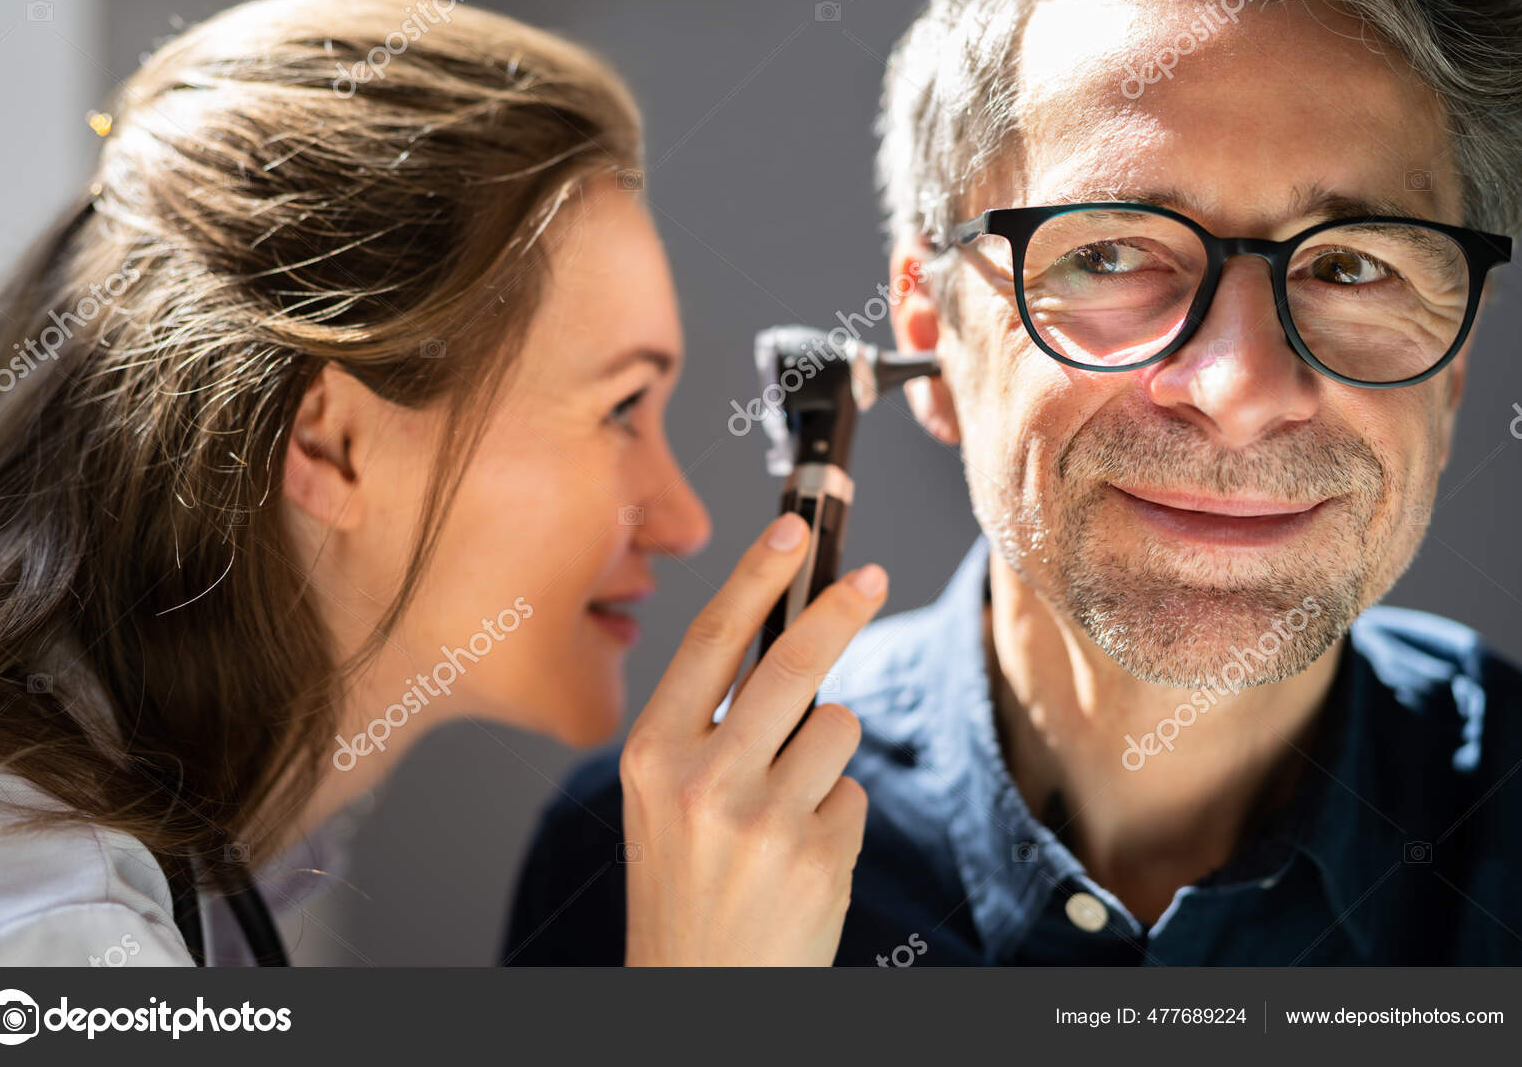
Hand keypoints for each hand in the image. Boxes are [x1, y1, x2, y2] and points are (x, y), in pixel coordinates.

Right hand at [620, 512, 885, 965]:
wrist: (698, 991)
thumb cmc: (684, 885)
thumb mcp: (664, 797)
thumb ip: (710, 726)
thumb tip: (793, 643)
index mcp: (651, 753)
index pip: (711, 641)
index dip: (756, 575)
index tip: (791, 529)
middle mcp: (701, 779)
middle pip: (791, 663)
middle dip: (839, 610)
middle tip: (870, 577)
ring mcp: (761, 819)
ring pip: (837, 727)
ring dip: (828, 752)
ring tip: (785, 809)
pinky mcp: (816, 855)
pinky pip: (852, 795)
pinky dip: (836, 816)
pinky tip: (798, 859)